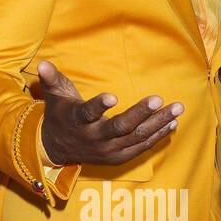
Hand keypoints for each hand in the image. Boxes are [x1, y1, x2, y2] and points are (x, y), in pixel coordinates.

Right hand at [37, 59, 183, 166]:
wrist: (58, 149)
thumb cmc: (61, 115)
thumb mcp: (54, 96)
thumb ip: (51, 79)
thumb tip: (42, 63)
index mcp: (78, 120)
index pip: (88, 113)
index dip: (99, 105)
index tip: (113, 96)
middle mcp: (94, 138)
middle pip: (120, 127)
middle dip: (141, 113)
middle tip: (159, 99)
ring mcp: (108, 150)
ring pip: (136, 137)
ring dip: (158, 123)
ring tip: (177, 108)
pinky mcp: (118, 157)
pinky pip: (141, 147)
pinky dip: (157, 136)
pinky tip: (172, 123)